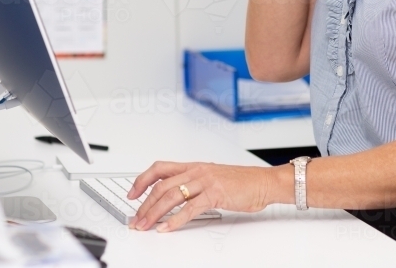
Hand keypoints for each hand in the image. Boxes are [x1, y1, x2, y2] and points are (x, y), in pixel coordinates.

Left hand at [127, 161, 285, 231]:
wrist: (263, 182)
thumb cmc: (241, 182)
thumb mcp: (212, 177)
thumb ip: (193, 184)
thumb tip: (174, 197)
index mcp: (194, 166)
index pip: (160, 168)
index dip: (142, 180)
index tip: (132, 194)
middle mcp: (196, 171)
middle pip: (161, 185)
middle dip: (144, 204)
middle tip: (136, 219)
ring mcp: (205, 182)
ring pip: (171, 196)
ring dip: (154, 213)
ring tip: (145, 225)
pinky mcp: (215, 195)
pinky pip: (189, 209)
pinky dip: (175, 220)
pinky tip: (166, 228)